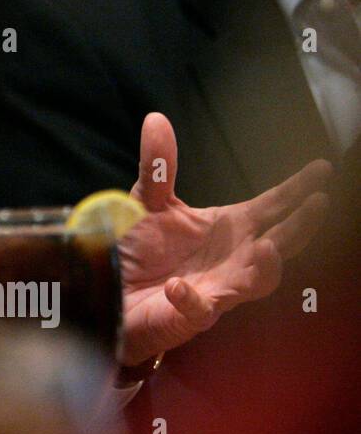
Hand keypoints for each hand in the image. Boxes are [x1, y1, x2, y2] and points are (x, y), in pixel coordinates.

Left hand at [117, 112, 331, 364]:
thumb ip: (158, 166)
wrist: (112, 291)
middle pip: (280, 241)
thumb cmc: (139, 249)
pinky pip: (198, 309)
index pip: (272, 206)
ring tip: (269, 247)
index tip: (321, 168)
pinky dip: (190, 299)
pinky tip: (177, 287)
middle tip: (318, 202)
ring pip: (258, 281)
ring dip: (266, 266)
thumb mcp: (148, 201)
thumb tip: (156, 119)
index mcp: (228, 227)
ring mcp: (217, 288)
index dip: (297, 188)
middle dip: (301, 224)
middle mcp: (233, 257)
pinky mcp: (189, 314)